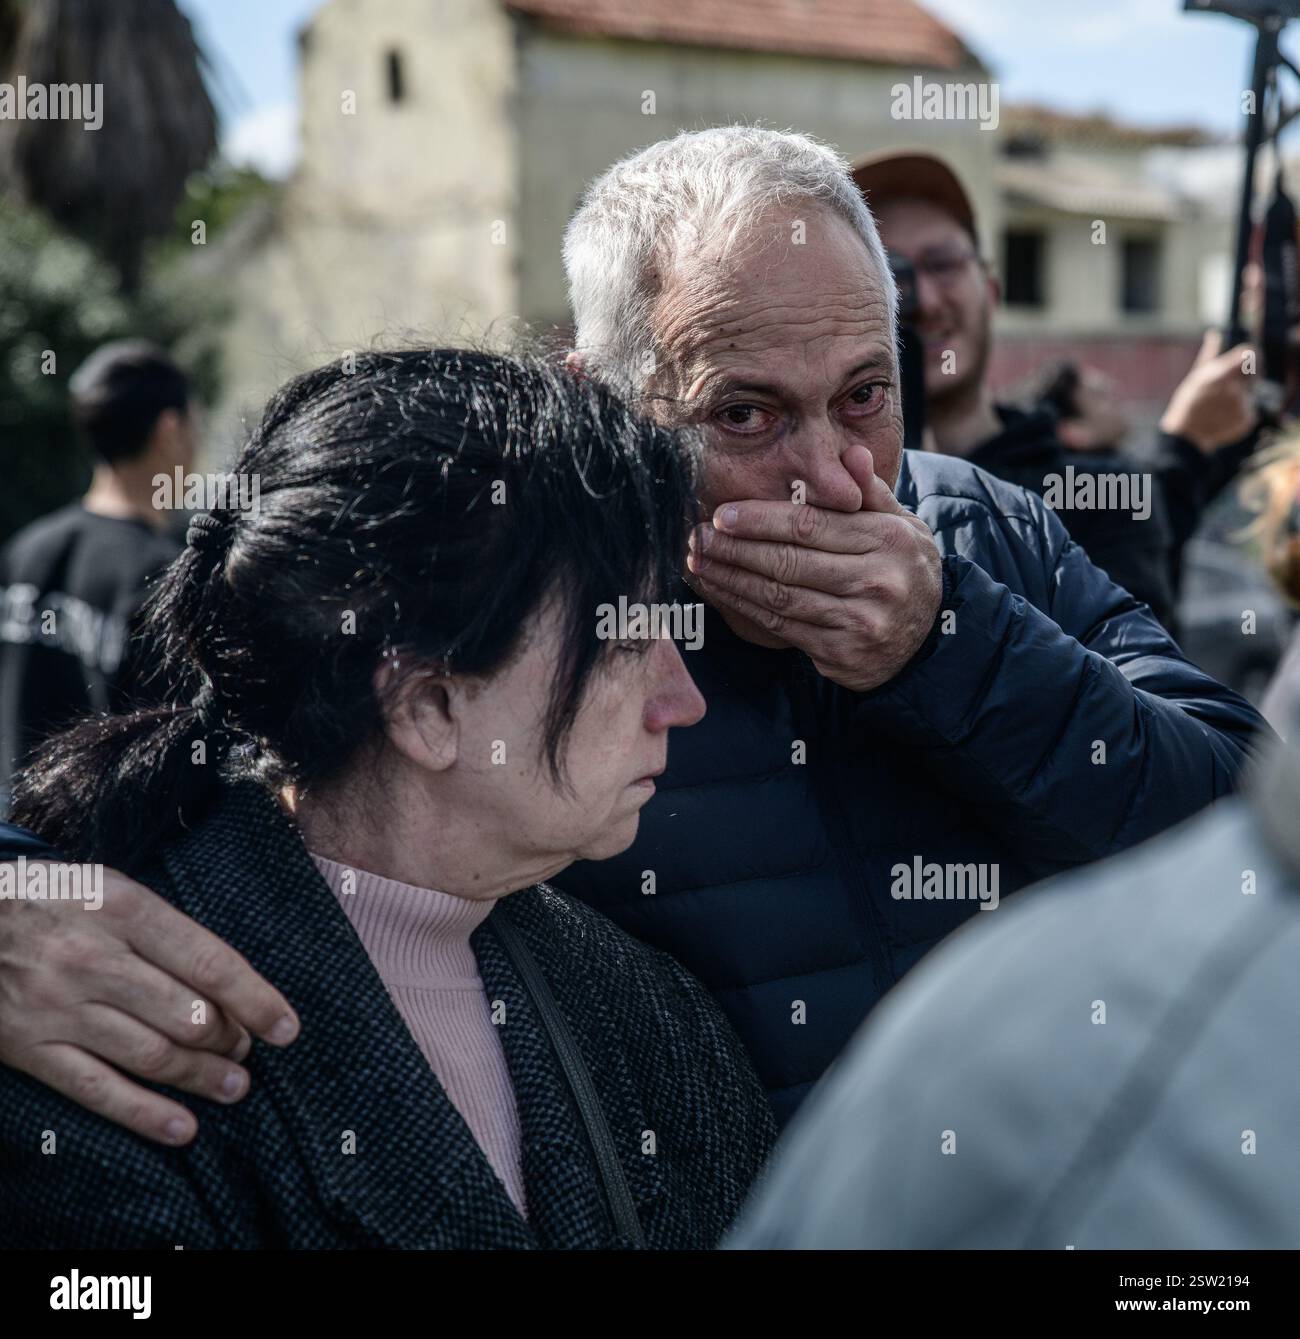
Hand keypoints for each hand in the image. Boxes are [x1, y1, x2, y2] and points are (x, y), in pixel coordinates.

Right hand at [0, 864, 298, 1144]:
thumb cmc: (54, 901)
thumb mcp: (112, 890)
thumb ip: (167, 931)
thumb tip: (227, 982)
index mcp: (124, 909)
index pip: (209, 961)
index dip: (255, 999)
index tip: (286, 1027)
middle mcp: (92, 958)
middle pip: (186, 1014)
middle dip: (230, 1040)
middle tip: (247, 1050)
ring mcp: (58, 1006)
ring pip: (150, 1055)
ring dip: (202, 1077)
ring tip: (234, 1085)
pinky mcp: (28, 1047)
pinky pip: (96, 1089)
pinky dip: (145, 1114)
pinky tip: (182, 1127)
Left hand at [686, 445, 942, 691]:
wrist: (931, 637)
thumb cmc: (904, 568)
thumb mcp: (900, 523)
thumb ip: (869, 491)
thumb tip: (850, 453)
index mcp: (888, 540)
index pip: (812, 526)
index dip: (761, 520)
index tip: (722, 515)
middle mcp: (876, 581)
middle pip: (790, 562)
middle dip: (736, 550)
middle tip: (697, 538)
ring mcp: (859, 621)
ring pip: (780, 598)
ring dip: (732, 580)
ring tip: (700, 563)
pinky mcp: (842, 654)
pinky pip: (783, 628)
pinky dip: (746, 609)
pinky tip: (723, 592)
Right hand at [1160, 330, 1258, 452]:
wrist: (1186, 437)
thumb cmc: (1187, 404)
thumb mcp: (1195, 377)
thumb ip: (1210, 354)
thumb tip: (1214, 334)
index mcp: (1222, 375)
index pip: (1250, 354)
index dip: (1247, 356)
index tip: (1243, 361)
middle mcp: (1235, 389)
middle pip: (1253, 373)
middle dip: (1244, 377)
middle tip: (1226, 388)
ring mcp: (1242, 406)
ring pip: (1251, 392)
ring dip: (1241, 396)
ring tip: (1220, 406)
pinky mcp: (1247, 420)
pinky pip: (1250, 410)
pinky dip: (1240, 413)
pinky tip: (1224, 417)